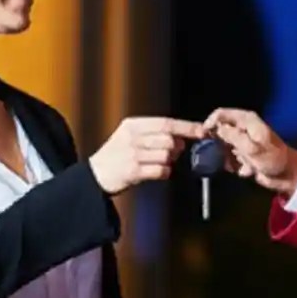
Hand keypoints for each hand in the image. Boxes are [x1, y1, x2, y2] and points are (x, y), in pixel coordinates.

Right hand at [89, 117, 204, 195]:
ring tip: (157, 163)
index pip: (166, 123)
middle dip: (176, 148)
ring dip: (168, 162)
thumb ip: (153, 133)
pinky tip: (156, 172)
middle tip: (172, 153)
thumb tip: (181, 138)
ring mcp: (132, 154)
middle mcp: (132, 137)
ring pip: (166, 156)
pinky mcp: (132, 171)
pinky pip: (160, 171)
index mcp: (132, 125)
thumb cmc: (116, 155)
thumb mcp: (129, 136)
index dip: (186, 127)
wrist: (95, 175)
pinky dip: (164, 173)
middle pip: (168, 140)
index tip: (201, 130)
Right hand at [204, 108, 296, 196]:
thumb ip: (233, 137)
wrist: (288, 175)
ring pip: (223, 147)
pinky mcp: (243, 154)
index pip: (221, 114)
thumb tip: (218, 128)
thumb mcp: (252, 149)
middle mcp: (243, 128)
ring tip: (242, 165)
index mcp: (247, 121)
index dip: (210, 123)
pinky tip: (247, 171)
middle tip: (223, 157)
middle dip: (219, 145)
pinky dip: (236, 165)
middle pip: (220, 130)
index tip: (204, 136)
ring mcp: (242, 142)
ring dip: (229, 158)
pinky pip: (230, 159)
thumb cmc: (273, 159)